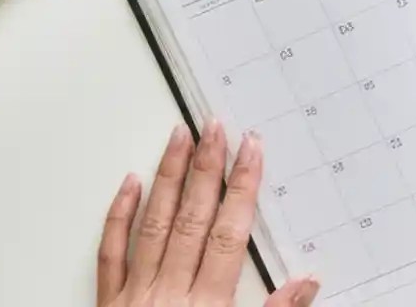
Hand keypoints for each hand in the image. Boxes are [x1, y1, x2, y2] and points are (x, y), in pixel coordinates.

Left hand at [98, 120, 319, 306]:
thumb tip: (307, 282)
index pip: (229, 233)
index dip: (243, 186)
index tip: (251, 149)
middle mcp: (169, 294)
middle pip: (192, 219)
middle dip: (207, 168)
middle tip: (215, 127)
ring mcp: (136, 296)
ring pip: (153, 224)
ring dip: (168, 177)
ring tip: (178, 136)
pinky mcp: (108, 305)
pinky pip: (110, 253)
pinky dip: (119, 215)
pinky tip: (130, 183)